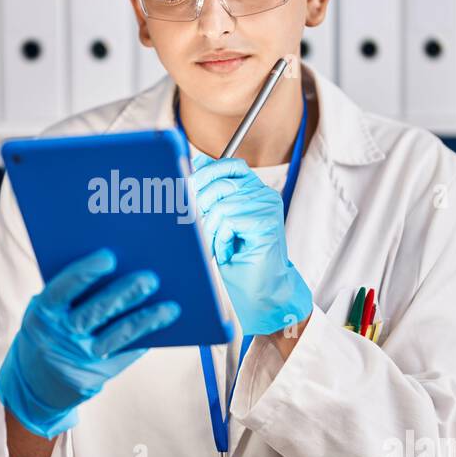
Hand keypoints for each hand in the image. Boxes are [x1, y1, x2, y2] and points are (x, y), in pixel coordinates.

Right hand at [0, 247, 180, 437]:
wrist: (33, 386)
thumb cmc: (46, 335)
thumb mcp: (44, 315)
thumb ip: (69, 295)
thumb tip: (117, 270)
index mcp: (42, 314)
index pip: (62, 289)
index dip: (85, 272)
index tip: (109, 257)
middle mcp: (57, 337)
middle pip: (96, 312)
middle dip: (125, 293)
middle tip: (150, 277)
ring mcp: (77, 360)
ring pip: (118, 336)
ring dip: (147, 319)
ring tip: (170, 307)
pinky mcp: (93, 378)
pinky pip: (124, 355)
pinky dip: (143, 339)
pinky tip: (160, 326)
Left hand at [189, 150, 312, 335]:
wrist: (259, 292)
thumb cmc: (237, 260)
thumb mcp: (216, 223)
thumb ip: (209, 195)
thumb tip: (193, 163)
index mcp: (253, 189)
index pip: (228, 165)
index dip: (205, 174)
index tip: (188, 191)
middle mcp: (263, 194)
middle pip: (219, 186)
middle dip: (200, 210)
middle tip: (202, 233)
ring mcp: (267, 207)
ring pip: (220, 208)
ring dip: (210, 233)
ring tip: (217, 248)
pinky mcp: (266, 223)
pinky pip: (228, 223)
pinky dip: (221, 242)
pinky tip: (228, 253)